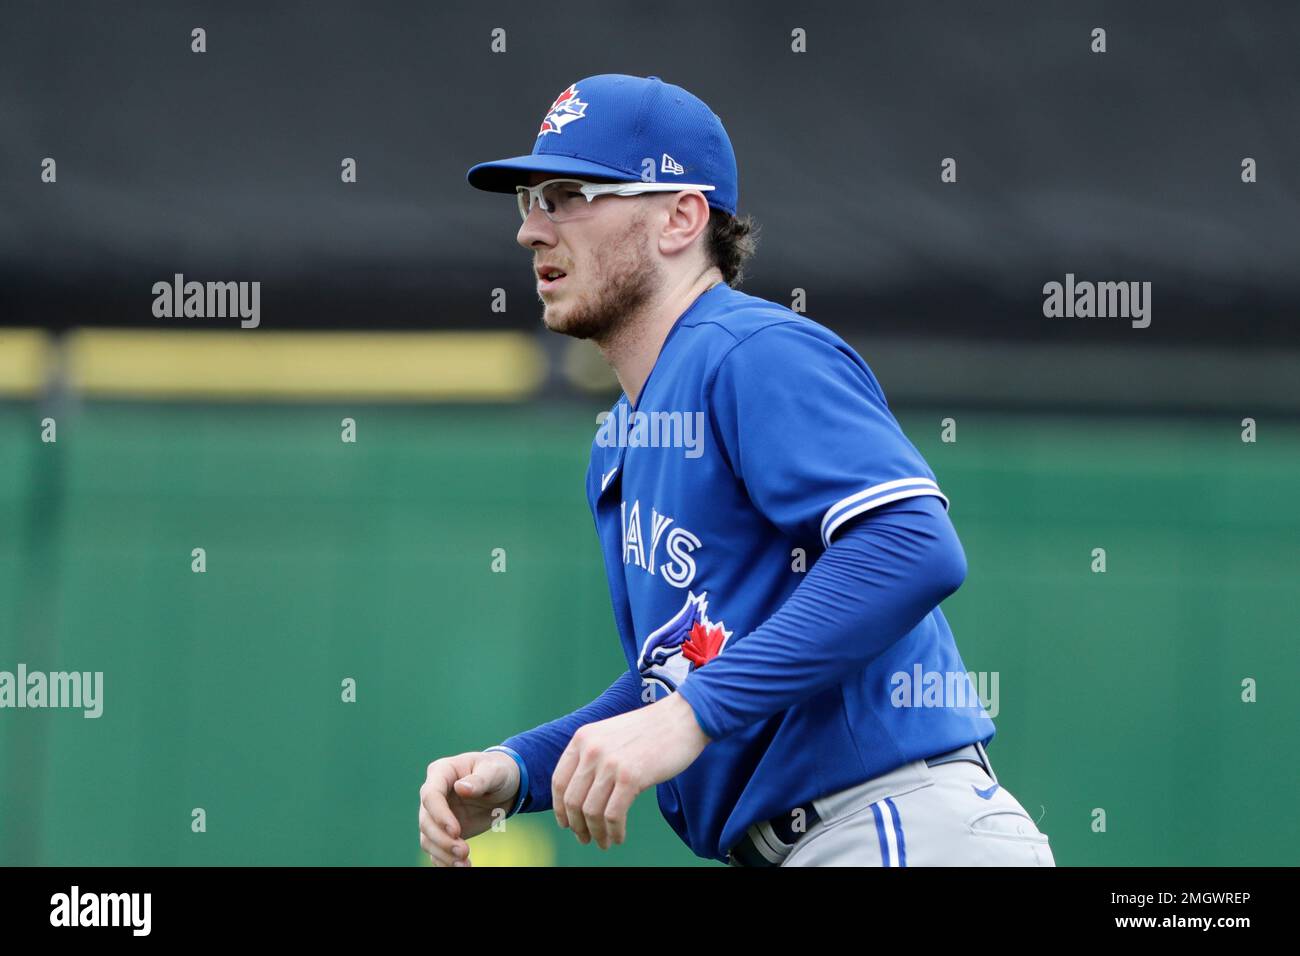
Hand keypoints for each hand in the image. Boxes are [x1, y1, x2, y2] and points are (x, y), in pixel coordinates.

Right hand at [419, 750, 519, 866]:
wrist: (504, 786)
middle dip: (442, 839)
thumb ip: (480, 779)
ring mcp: (437, 814)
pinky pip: (436, 849)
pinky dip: (445, 861)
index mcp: (442, 772)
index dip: (440, 815)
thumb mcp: (495, 771)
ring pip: (428, 838)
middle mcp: (434, 794)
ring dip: (443, 854)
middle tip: (464, 851)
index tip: (456, 831)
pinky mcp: (443, 831)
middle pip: (426, 820)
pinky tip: (461, 867)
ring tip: (464, 864)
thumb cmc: (498, 772)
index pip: (431, 795)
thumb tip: (461, 788)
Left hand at [551, 692, 710, 849]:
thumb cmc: (651, 730)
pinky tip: (619, 837)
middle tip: (585, 839)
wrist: (683, 717)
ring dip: (596, 833)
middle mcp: (591, 749)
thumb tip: (580, 794)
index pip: (559, 781)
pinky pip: (613, 815)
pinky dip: (614, 832)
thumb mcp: (610, 735)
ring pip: (591, 811)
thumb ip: (593, 756)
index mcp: (583, 738)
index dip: (560, 808)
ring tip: (604, 842)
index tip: (567, 823)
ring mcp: (610, 763)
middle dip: (577, 826)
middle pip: (572, 800)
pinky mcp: (631, 777)